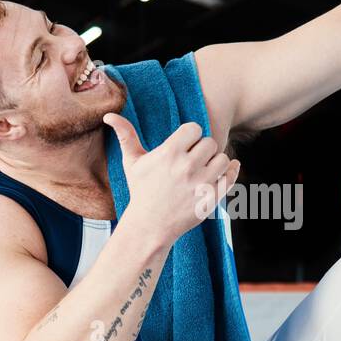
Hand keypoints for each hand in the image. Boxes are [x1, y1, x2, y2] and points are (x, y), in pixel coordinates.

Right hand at [103, 114, 240, 246]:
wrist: (150, 225)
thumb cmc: (141, 191)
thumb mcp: (132, 163)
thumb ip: (125, 135)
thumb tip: (109, 115)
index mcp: (169, 154)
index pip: (194, 128)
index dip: (191, 135)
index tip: (185, 144)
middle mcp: (187, 167)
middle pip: (210, 142)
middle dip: (202, 149)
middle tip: (193, 160)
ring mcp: (201, 183)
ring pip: (223, 158)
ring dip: (216, 161)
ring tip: (204, 168)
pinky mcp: (211, 198)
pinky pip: (231, 177)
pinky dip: (232, 172)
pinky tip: (226, 169)